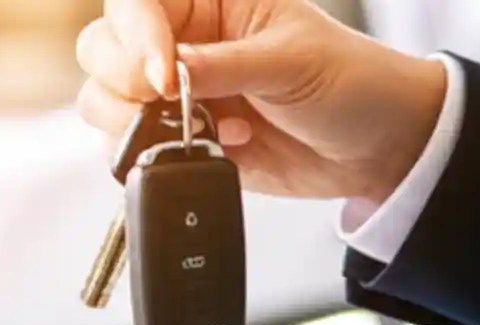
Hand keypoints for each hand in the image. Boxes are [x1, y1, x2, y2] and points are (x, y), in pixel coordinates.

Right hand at [76, 0, 446, 202]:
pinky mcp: (180, 139)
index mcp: (210, 1)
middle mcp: (183, 41)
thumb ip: (221, 67)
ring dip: (135, 122)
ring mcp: (176, 93)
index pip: (136, 2)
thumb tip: (165, 73)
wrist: (378, 147)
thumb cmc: (350, 83)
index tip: (164, 74)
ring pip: (103, 100)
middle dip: (125, 82)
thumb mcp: (290, 63)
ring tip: (203, 129)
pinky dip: (155, 154)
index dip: (136, 35)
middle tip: (171, 102)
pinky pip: (130, 146)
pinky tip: (216, 147)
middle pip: (102, 49)